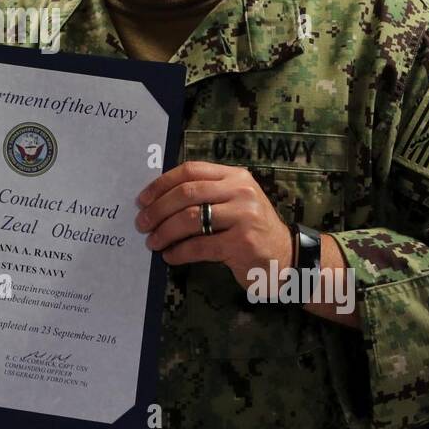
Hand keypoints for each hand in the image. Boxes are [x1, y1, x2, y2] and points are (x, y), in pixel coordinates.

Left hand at [135, 161, 290, 288]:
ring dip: (165, 232)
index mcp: (235, 176)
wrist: (286, 257)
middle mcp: (241, 191)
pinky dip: (179, 252)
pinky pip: (199, 246)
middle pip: (187, 193)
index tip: (142, 199)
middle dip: (158, 209)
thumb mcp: (235, 202)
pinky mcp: (242, 243)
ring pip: (190, 218)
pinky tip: (170, 256)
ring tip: (153, 242)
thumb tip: (157, 200)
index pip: (191, 170)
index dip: (161, 184)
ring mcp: (244, 216)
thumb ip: (206, 194)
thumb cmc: (251, 229)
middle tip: (142, 224)